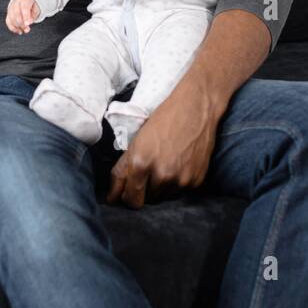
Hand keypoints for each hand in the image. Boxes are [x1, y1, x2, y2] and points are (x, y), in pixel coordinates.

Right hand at [6, 0, 40, 33]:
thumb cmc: (32, 4)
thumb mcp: (36, 7)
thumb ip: (34, 13)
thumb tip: (29, 22)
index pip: (24, 8)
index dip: (26, 16)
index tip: (28, 24)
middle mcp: (15, 3)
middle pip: (16, 14)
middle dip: (22, 24)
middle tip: (28, 29)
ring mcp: (10, 8)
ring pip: (11, 18)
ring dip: (18, 27)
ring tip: (25, 30)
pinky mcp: (8, 14)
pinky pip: (8, 22)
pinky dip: (13, 28)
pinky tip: (19, 31)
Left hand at [106, 73, 222, 208]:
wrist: (196, 107)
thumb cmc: (163, 120)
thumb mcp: (136, 142)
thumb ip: (122, 170)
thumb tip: (111, 198)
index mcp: (141, 163)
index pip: (131, 199)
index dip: (128, 196)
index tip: (130, 191)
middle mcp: (161, 174)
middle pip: (148, 200)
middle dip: (145, 189)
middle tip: (151, 169)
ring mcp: (180, 179)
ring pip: (164, 197)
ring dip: (162, 187)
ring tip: (166, 163)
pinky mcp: (195, 180)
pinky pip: (181, 191)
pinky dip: (178, 182)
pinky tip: (179, 163)